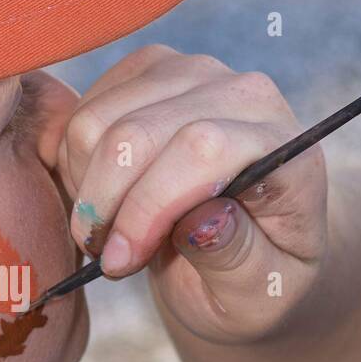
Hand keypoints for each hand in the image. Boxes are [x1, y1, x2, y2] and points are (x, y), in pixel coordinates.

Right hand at [56, 44, 328, 343]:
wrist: (247, 244)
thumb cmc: (256, 275)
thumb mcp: (259, 292)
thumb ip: (237, 259)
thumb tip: (203, 222)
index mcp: (284, 147)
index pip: (201, 149)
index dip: (147, 207)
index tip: (120, 261)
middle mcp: (241, 95)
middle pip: (136, 132)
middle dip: (104, 205)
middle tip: (105, 257)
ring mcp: (192, 73)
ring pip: (96, 120)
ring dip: (86, 187)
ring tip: (109, 229)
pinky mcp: (149, 69)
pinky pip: (82, 112)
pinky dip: (76, 165)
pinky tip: (106, 196)